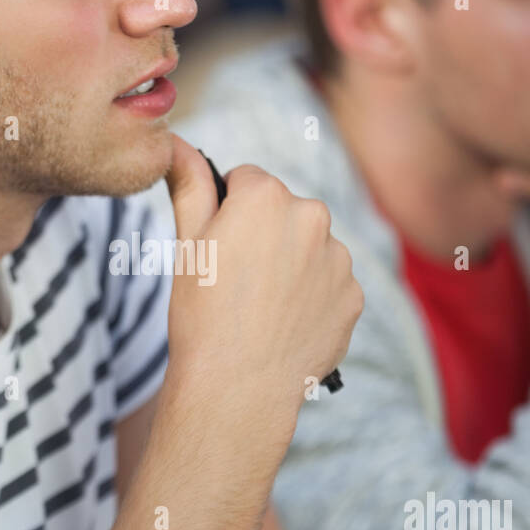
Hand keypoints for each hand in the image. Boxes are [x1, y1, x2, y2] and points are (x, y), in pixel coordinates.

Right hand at [163, 134, 362, 446]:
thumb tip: (176, 142)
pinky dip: (313, 298)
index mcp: (266, 196)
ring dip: (293, 265)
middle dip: (266, 235)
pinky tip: (287, 324)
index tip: (219, 249)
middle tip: (239, 282)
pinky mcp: (354, 295)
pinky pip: (331, 284)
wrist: (238, 387)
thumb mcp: (188, 244)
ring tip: (264, 308)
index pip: (247, 179)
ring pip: (311, 248)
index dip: (228, 212)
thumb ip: (190, 185)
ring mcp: (339, 258)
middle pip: (285, 212)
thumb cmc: (202, 315)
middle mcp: (312, 216)